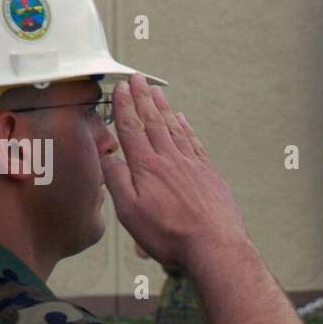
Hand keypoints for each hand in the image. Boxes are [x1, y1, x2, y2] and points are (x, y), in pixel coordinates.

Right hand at [101, 74, 248, 267]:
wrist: (214, 245)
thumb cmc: (170, 235)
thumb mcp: (131, 213)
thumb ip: (117, 181)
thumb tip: (107, 156)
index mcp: (146, 167)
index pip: (131, 129)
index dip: (124, 106)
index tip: (120, 87)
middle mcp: (170, 159)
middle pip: (153, 121)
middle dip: (143, 98)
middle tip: (137, 78)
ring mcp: (192, 165)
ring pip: (174, 128)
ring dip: (163, 107)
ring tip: (156, 90)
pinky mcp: (209, 174)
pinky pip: (194, 143)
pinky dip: (185, 127)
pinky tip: (181, 119)